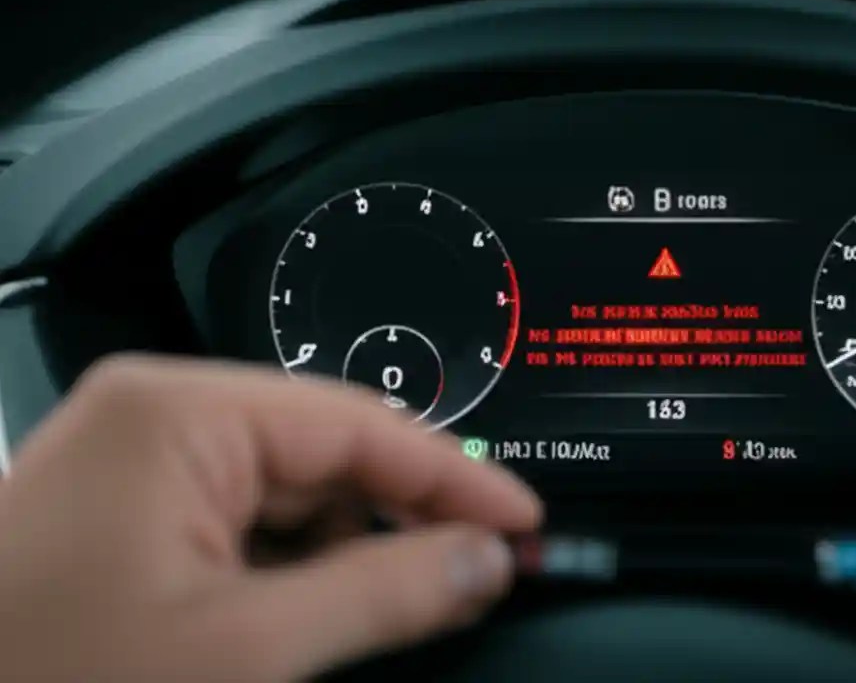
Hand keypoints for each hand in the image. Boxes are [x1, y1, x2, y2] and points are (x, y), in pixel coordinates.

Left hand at [0, 355, 541, 681]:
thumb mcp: (243, 650)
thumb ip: (384, 595)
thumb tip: (483, 560)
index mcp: (174, 416)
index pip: (359, 423)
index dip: (456, 477)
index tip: (521, 522)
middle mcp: (150, 419)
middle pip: (325, 452)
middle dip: (396, 519)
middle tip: (471, 579)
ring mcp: (132, 464)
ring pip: (287, 492)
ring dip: (341, 554)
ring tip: (366, 617)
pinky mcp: (123, 513)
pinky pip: (242, 520)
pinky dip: (288, 569)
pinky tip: (298, 621)